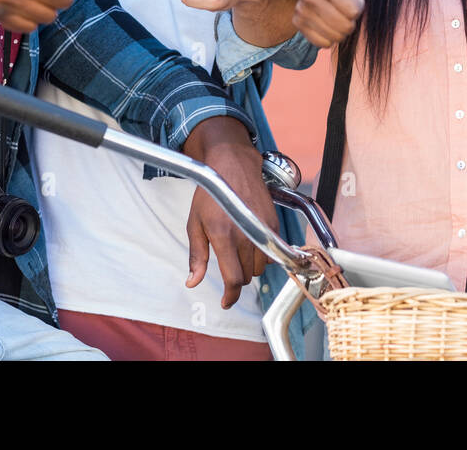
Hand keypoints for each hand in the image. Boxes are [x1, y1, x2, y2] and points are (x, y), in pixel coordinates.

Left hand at [182, 117, 279, 308]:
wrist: (233, 165)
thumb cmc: (210, 193)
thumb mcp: (194, 223)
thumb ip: (196, 255)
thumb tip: (192, 282)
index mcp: (224, 236)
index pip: (234, 279)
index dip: (230, 296)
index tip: (226, 302)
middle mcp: (246, 235)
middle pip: (247, 276)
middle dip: (236, 277)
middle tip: (227, 266)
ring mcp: (263, 229)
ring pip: (260, 267)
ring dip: (250, 266)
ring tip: (238, 251)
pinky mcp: (274, 224)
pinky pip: (271, 252)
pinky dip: (262, 254)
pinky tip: (250, 243)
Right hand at [291, 0, 370, 47]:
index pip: (355, 10)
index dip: (359, 4)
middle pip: (344, 26)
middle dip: (351, 18)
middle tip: (346, 2)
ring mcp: (300, 10)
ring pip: (334, 37)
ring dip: (342, 28)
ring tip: (339, 11)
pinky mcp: (297, 23)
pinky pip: (322, 43)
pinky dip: (330, 36)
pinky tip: (329, 20)